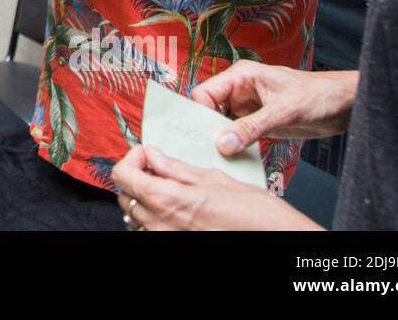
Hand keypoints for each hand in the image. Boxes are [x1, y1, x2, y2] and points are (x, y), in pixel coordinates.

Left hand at [112, 145, 320, 230]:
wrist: (275, 238)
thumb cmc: (252, 212)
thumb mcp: (212, 178)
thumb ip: (175, 167)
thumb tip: (153, 155)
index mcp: (167, 199)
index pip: (122, 176)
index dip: (131, 159)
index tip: (146, 154)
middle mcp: (160, 223)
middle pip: (125, 195)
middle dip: (136, 177)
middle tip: (157, 167)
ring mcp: (166, 238)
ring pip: (136, 215)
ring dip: (145, 198)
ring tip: (168, 187)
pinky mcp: (174, 245)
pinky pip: (151, 230)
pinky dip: (155, 216)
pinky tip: (175, 208)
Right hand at [190, 62, 357, 153]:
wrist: (344, 105)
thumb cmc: (318, 95)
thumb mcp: (283, 112)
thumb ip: (252, 127)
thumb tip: (223, 143)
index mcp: (241, 76)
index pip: (204, 93)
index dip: (200, 114)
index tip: (203, 136)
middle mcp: (240, 90)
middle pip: (209, 109)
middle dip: (207, 129)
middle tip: (208, 150)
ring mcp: (248, 107)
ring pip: (221, 124)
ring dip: (221, 139)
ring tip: (221, 156)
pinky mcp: (257, 122)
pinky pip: (237, 134)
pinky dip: (235, 146)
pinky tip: (235, 157)